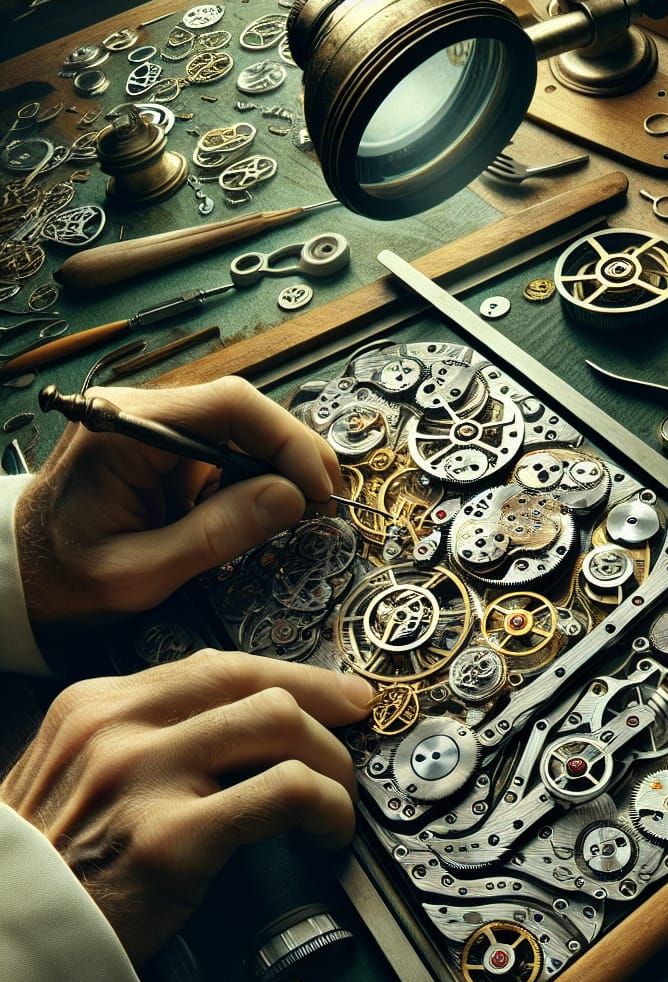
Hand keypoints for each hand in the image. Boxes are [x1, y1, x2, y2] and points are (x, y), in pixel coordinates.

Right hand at [0, 650, 371, 962]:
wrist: (11, 948)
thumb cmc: (48, 877)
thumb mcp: (71, 780)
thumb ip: (137, 745)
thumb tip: (232, 732)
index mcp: (93, 708)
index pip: (211, 668)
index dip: (283, 676)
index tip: (324, 692)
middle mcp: (116, 728)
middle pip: (252, 681)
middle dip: (323, 699)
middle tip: (356, 724)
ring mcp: (143, 777)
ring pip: (279, 722)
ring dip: (330, 759)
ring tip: (337, 798)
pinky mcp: (172, 838)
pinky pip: (287, 792)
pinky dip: (328, 807)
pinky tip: (327, 835)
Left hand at [16, 377, 340, 628]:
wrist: (15, 576)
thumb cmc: (61, 577)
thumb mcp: (141, 572)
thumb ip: (217, 534)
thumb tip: (289, 498)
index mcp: (124, 430)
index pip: (229, 405)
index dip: (288, 439)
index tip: (318, 484)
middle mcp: (136, 414)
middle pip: (240, 412)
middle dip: (289, 454)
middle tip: (323, 500)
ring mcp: (147, 428)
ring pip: (235, 432)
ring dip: (271, 470)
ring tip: (298, 511)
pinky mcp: (155, 449)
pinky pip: (217, 453)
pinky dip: (246, 481)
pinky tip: (259, 513)